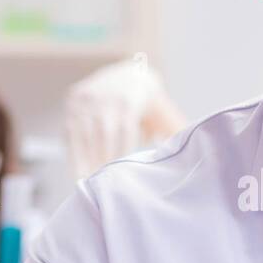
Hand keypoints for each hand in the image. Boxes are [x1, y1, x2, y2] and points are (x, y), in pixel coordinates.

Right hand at [65, 59, 186, 179]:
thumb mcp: (164, 116)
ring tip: (86, 186)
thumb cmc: (152, 106)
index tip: (118, 176)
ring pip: (82, 133)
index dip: (119, 154)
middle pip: (101, 133)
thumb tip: (192, 156)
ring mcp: (87, 97)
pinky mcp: (74, 100)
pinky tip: (76, 171)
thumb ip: (173, 135)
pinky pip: (70, 130)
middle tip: (99, 189)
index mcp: (130, 100)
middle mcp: (106, 96)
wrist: (130, 73)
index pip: (123, 129)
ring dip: (83, 161)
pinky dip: (73, 152)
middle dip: (99, 162)